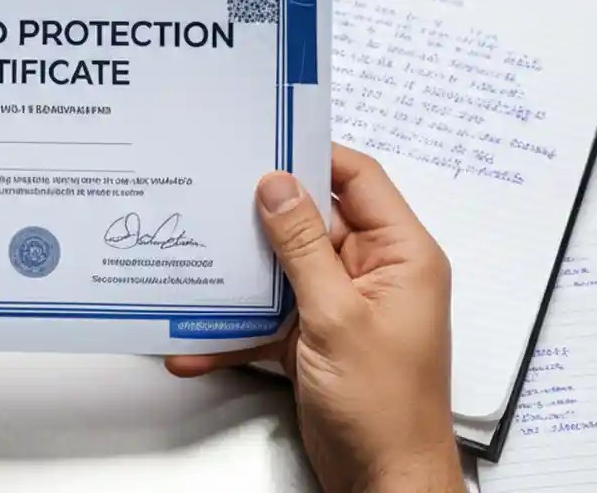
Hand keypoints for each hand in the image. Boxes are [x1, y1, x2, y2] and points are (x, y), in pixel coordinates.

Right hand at [166, 145, 461, 492]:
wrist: (385, 482)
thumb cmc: (384, 407)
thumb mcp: (336, 317)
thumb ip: (301, 248)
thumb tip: (276, 186)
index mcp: (401, 255)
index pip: (359, 179)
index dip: (315, 154)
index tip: (266, 138)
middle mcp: (374, 272)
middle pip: (313, 220)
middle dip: (262, 213)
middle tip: (214, 189)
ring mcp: (342, 305)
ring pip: (284, 268)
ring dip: (241, 274)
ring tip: (195, 257)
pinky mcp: (316, 337)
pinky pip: (271, 317)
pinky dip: (237, 329)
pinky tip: (197, 342)